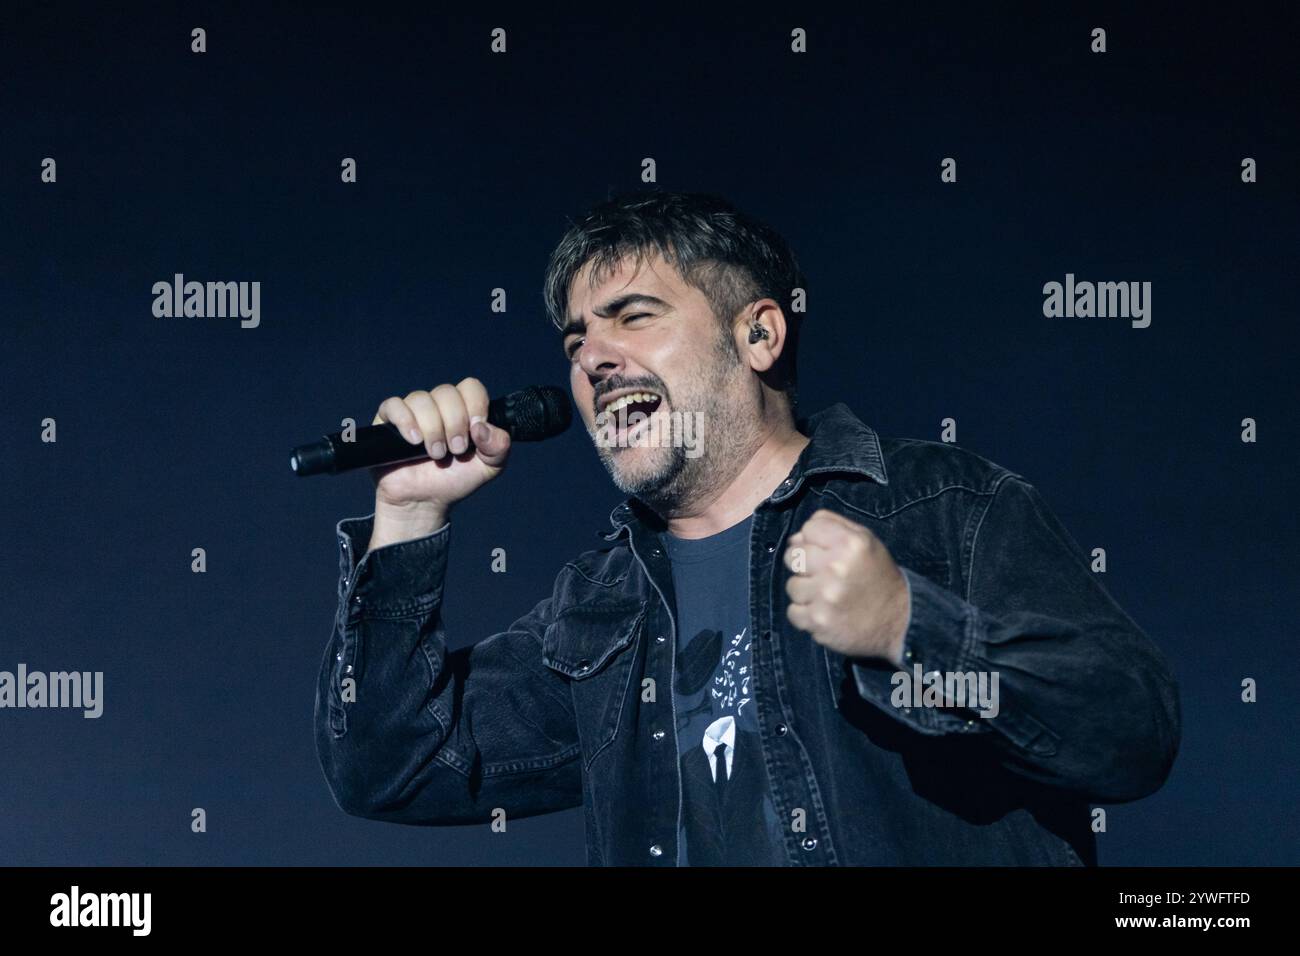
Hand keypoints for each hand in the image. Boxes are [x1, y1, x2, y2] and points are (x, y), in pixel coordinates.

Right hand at [366, 377, 511, 547]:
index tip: (474, 433)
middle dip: (454, 422)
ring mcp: (412, 411)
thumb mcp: (488, 467)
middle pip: (446, 392)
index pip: (471, 387)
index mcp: (464, 410)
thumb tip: (482, 426)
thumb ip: (499, 446)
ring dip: (432, 428)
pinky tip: (413, 441)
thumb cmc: (454, 481)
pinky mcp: (387, 421)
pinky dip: (405, 421)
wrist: (424, 502)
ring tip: (435, 454)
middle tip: (455, 450)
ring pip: (421, 399)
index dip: (475, 405)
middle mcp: (438, 406)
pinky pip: (394, 405)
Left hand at [782, 508, 910, 666]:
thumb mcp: (866, 541)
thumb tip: (796, 537)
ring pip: (792, 585)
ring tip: (825, 595)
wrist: (900, 620)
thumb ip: (832, 526)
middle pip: (793, 555)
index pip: (809, 528)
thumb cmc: (879, 577)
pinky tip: (823, 611)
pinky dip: (805, 614)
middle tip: (822, 574)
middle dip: (804, 564)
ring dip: (805, 591)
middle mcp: (836, 567)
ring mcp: (825, 596)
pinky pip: (792, 612)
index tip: (825, 552)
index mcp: (850, 543)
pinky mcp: (818, 621)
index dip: (814, 539)